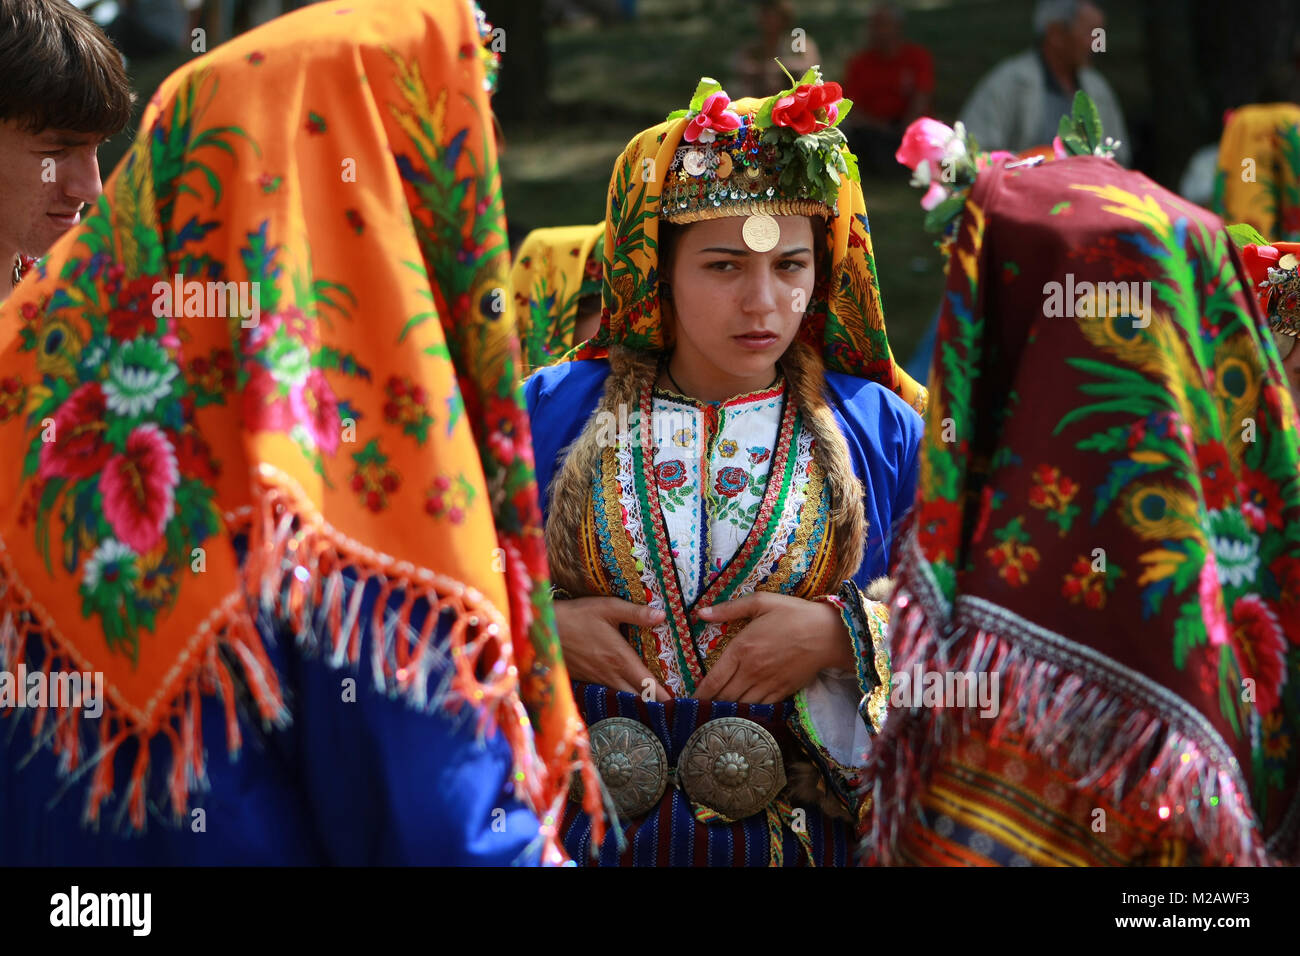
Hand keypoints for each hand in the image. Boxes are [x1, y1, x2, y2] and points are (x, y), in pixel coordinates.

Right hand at [553, 597, 672, 701]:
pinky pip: (609, 694)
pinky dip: (621, 698)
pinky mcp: (587, 680)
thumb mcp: (608, 607)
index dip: (664, 697)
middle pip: (638, 698)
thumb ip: (635, 613)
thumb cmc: (577, 616)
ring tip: (654, 704)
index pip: (648, 685)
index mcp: (621, 659)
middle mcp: (611, 674)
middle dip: (655, 704)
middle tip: (672, 707)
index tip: (678, 704)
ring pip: (623, 699)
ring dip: (639, 703)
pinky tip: (626, 693)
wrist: (544, 628)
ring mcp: (598, 680)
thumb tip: (662, 614)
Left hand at [692, 592, 851, 703]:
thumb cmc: (794, 614)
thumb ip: (730, 609)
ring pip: (739, 705)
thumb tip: (701, 613)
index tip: (689, 701)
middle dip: (708, 705)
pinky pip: (759, 708)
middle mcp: (751, 670)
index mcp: (742, 649)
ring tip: (715, 716)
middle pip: (723, 696)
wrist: (828, 634)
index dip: (699, 693)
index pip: (713, 679)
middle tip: (697, 710)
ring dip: (726, 711)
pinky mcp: (782, 692)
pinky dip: (747, 712)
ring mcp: (767, 684)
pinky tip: (741, 714)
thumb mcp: (761, 602)